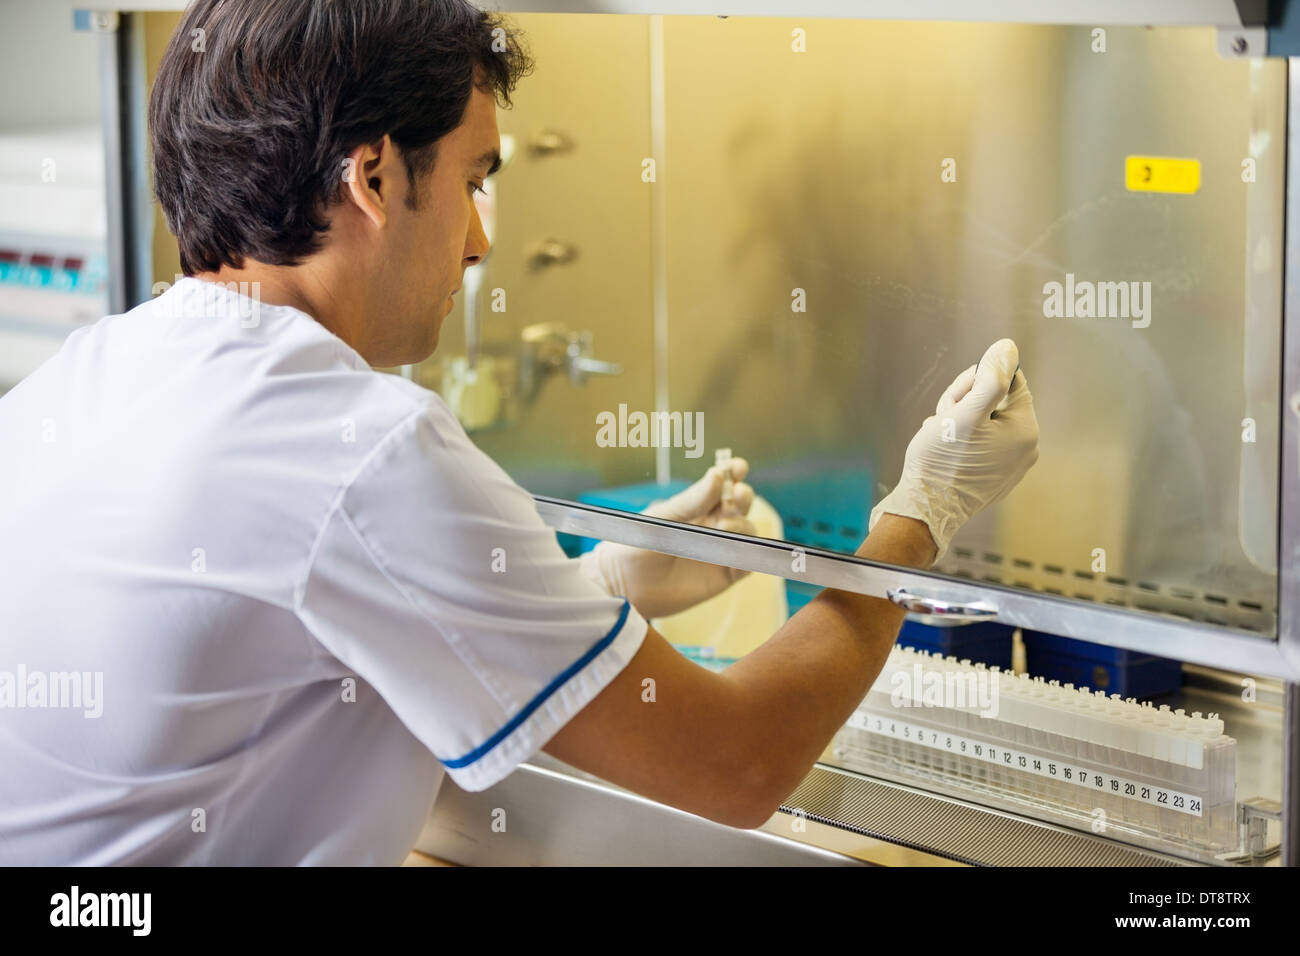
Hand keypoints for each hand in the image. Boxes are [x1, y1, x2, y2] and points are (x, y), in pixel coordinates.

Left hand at [579, 458, 757, 618]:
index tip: (738, 467)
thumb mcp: (663, 518)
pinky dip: (748, 556)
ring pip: (747, 532)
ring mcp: (719, 549)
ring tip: (724, 526)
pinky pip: (746, 564)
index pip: (722, 484)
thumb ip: (691, 501)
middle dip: (744, 496)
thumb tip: (718, 475)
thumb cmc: (637, 544)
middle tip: (738, 493)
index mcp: (696, 506)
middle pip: (740, 505)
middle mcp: (712, 525)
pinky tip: (735, 553)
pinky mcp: (723, 575)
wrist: (624, 585)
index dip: (734, 473)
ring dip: (742, 525)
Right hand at [868, 338, 1039, 562]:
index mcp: (1025, 431)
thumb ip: (989, 378)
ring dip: (959, 421)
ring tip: (940, 438)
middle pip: (997, 401)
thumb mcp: (963, 412)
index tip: (958, 399)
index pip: (1011, 381)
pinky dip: (961, 442)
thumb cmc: (941, 462)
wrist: (926, 509)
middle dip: (966, 403)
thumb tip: (1008, 348)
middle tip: (944, 420)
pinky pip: (981, 445)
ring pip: (985, 423)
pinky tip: (944, 454)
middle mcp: (1026, 449)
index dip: (978, 381)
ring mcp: (1011, 466)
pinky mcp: (995, 478)